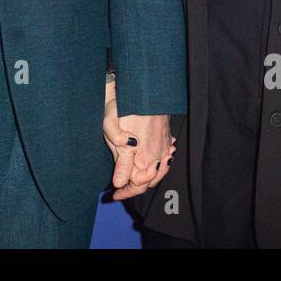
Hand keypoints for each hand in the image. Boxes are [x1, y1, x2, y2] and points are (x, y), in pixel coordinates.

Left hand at [102, 78, 175, 200]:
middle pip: (149, 181)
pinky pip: (166, 159)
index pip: (138, 184)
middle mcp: (159, 154)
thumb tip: (120, 182)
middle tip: (120, 192)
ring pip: (159, 171)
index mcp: (145, 156)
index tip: (114, 195)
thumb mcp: (112, 130)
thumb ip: (120, 159)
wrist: (140, 85)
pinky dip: (158, 167)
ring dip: (146, 178)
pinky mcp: (168, 137)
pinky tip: (151, 165)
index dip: (126, 192)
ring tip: (132, 181)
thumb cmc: (123, 105)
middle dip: (135, 187)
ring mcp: (165, 146)